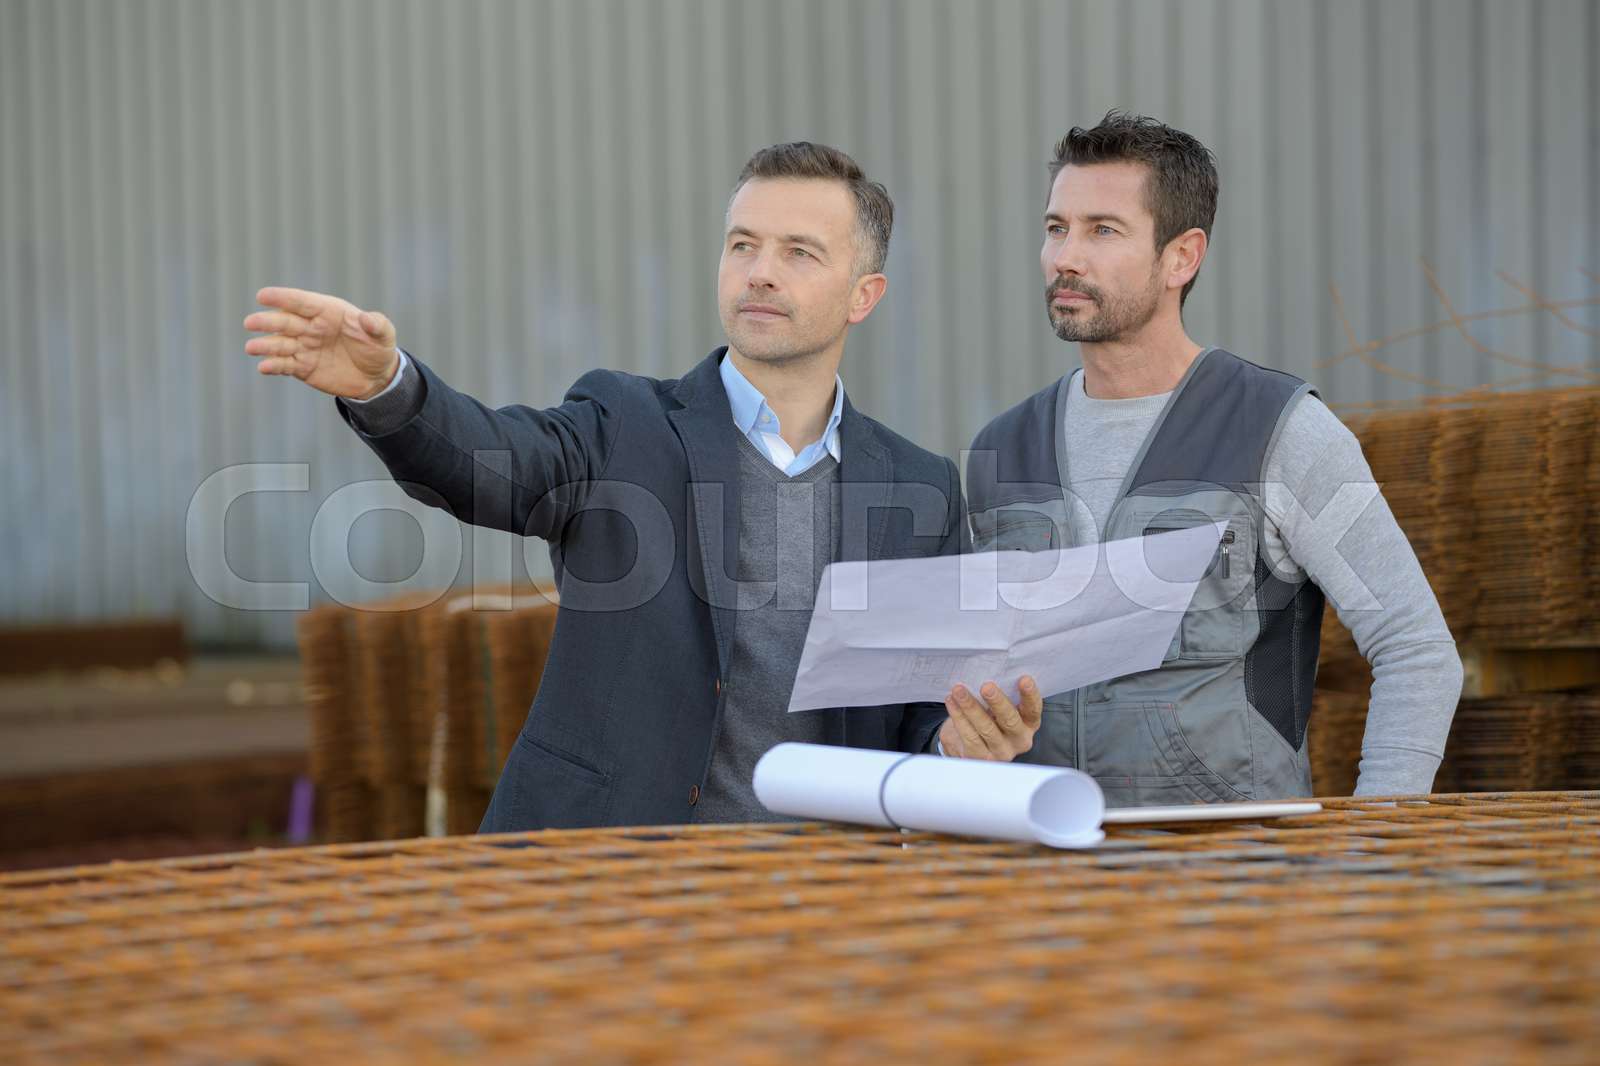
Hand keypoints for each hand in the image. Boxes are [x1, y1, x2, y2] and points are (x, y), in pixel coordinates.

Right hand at [244, 286, 400, 398]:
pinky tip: (264, 367)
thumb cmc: (378, 349)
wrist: (376, 378)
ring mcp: (305, 347)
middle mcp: (311, 327)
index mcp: (328, 312)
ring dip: (265, 345)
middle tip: (250, 323)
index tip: (262, 296)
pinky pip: (284, 365)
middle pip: (285, 322)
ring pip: (280, 344)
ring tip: (251, 348)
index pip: (302, 302)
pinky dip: (273, 366)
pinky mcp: (302, 367)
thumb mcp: (384, 336)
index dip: (283, 298)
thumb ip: (377, 325)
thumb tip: (367, 319)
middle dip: (267, 321)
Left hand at [938, 676, 1041, 760]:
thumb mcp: (999, 708)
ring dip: (971, 706)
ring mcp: (1001, 752)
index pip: (1033, 710)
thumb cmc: (990, 718)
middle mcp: (1019, 740)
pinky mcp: (981, 758)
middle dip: (998, 702)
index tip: (1024, 679)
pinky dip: (958, 717)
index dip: (1030, 695)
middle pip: (1010, 720)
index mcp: (1029, 724)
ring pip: (986, 728)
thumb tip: (988, 671)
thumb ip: (1002, 695)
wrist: (971, 747)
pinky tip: (952, 702)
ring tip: (959, 690)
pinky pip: (969, 736)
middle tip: (986, 686)